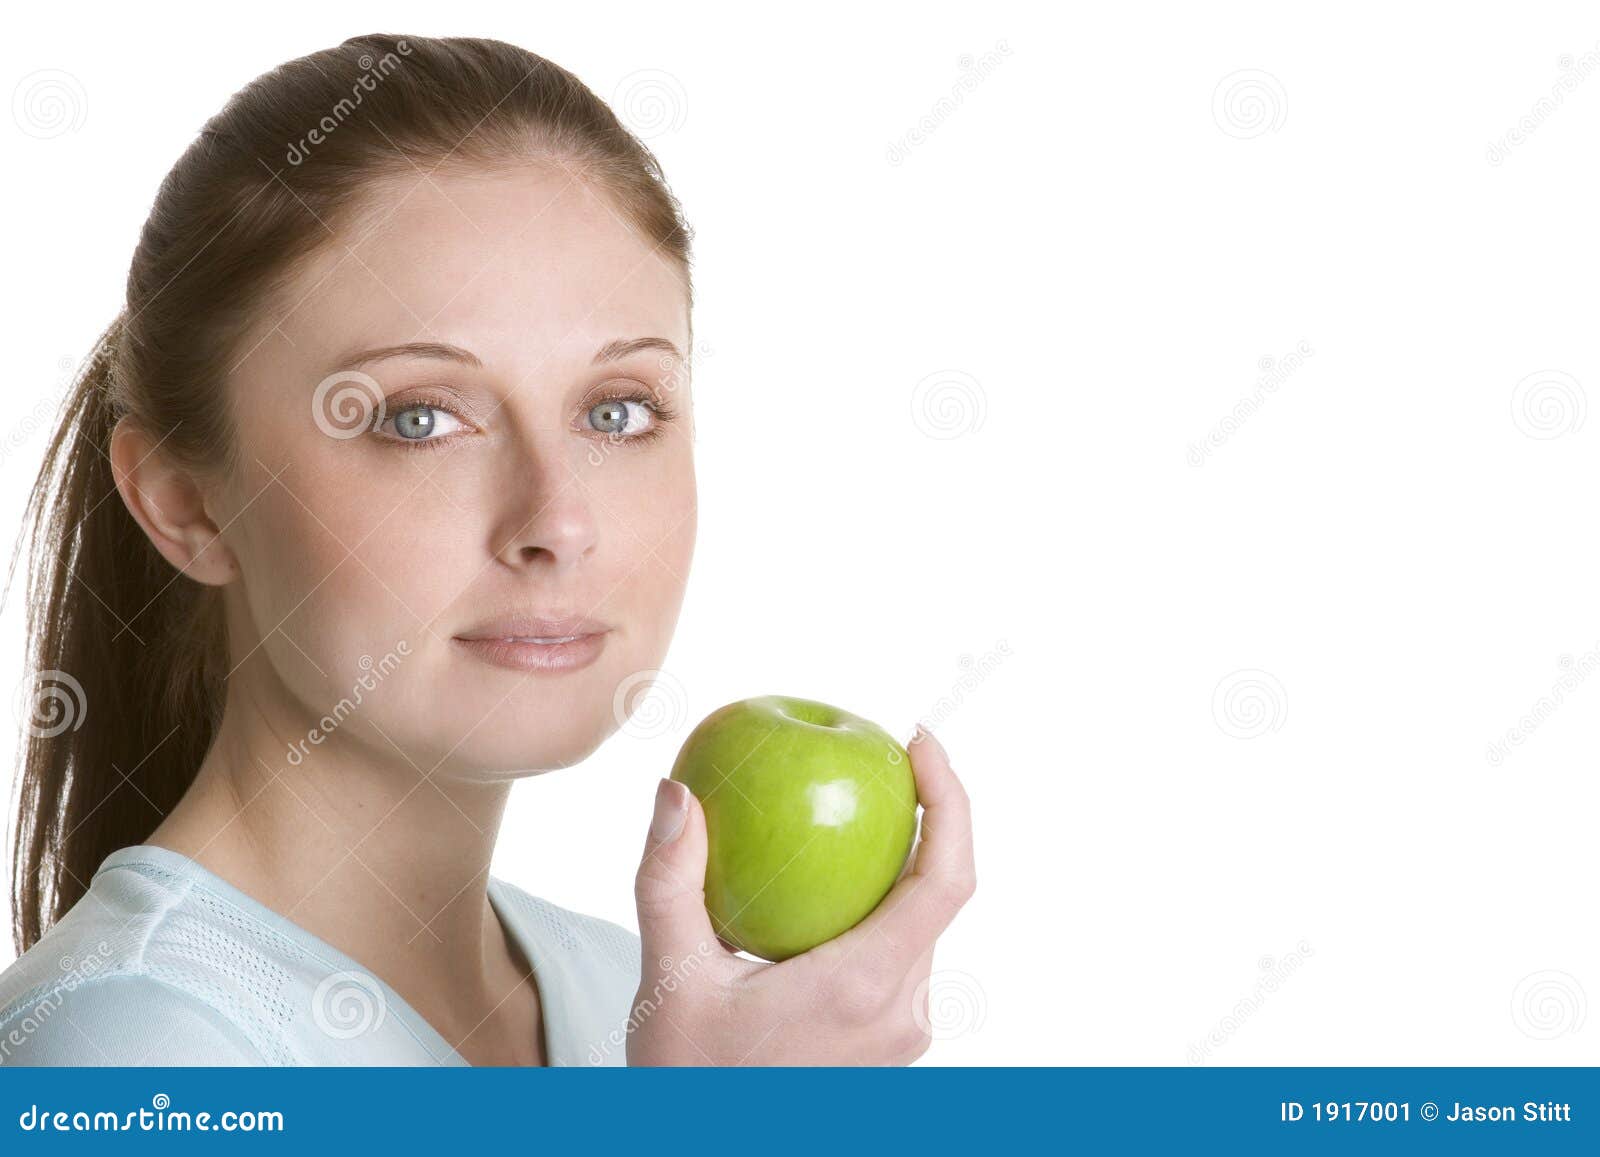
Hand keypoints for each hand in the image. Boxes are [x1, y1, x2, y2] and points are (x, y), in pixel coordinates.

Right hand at [627, 724, 975, 1064]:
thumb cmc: (687, 1086)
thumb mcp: (669, 980)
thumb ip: (670, 882)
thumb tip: (677, 793)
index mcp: (864, 989)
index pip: (947, 879)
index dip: (952, 800)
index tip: (921, 742)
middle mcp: (901, 1013)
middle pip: (942, 894)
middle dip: (926, 817)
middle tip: (883, 757)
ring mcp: (901, 1035)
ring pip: (922, 925)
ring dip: (899, 864)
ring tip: (855, 810)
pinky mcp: (889, 1046)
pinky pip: (901, 955)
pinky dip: (880, 905)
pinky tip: (831, 882)